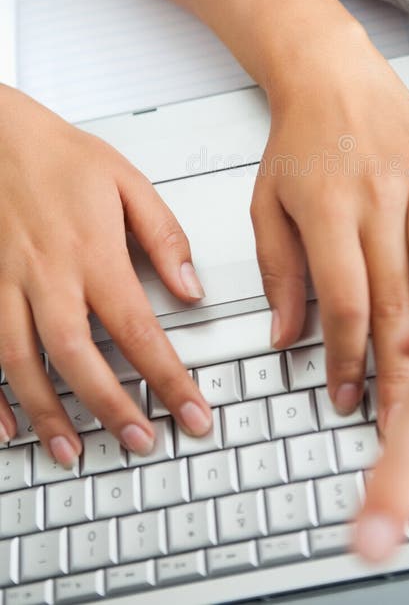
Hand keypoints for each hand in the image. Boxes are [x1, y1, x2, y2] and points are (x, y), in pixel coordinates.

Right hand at [0, 85, 211, 465]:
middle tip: (139, 442)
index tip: (191, 411)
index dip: (168, 380)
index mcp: (92, 252)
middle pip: (80, 359)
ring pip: (25, 365)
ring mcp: (7, 285)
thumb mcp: (128, 182)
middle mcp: (47, 276)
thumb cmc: (61, 156)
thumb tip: (192, 289)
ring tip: (74, 450)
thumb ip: (164, 239)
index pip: (139, 331)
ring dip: (50, 415)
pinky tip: (9, 425)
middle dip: (112, 409)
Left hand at [251, 36, 408, 423]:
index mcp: (329, 210)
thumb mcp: (266, 204)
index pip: (343, 301)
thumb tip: (283, 336)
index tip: (345, 393)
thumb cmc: (298, 137)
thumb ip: (276, 272)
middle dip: (399, 369)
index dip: (346, 357)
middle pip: (396, 300)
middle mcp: (379, 199)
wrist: (331, 71)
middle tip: (402, 418)